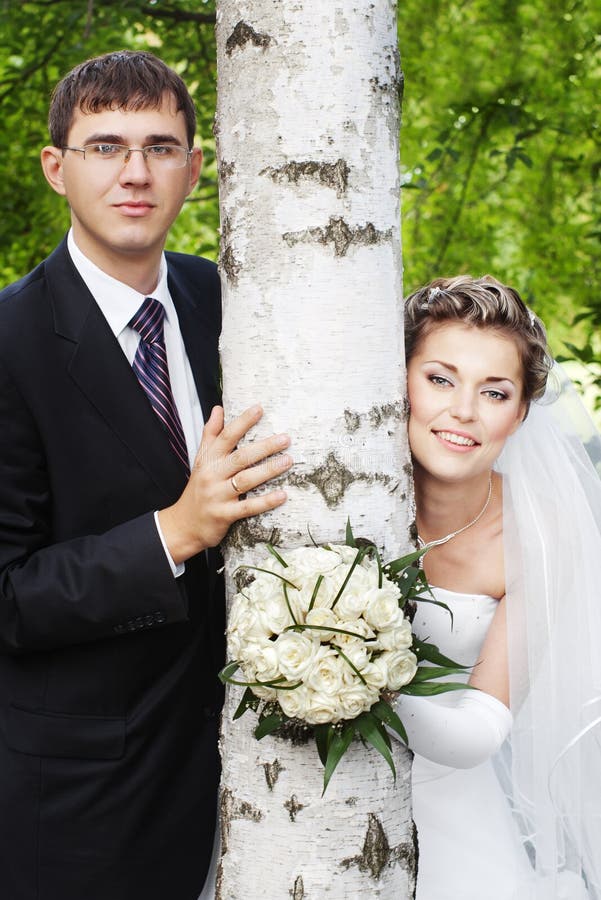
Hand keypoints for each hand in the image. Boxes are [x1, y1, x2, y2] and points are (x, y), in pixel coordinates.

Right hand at [158, 405, 291, 562]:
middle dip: (264, 447)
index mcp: (208, 460)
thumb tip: (218, 409)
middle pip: (240, 457)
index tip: (259, 409)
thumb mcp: (200, 461)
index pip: (225, 436)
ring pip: (246, 480)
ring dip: (268, 470)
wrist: (183, 525)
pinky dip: (265, 501)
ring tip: (288, 461)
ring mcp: (217, 496)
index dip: (242, 422)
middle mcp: (212, 475)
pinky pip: (247, 507)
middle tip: (285, 438)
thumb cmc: (197, 490)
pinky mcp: (224, 515)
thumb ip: (210, 435)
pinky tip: (282, 495)